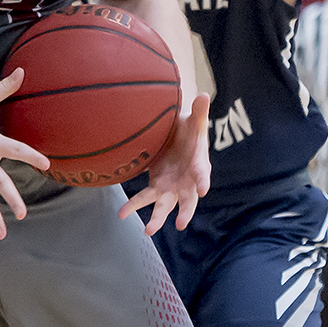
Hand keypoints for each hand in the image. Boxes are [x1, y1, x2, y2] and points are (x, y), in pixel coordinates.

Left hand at [119, 93, 212, 233]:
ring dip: (156, 218)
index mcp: (199, 165)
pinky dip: (134, 205)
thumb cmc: (190, 132)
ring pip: (164, 206)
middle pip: (187, 200)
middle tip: (181, 223)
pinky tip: (122, 214)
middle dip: (185, 212)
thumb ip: (199, 112)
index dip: (203, 179)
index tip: (204, 188)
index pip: (202, 172)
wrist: (178, 139)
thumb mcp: (195, 121)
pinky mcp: (156, 186)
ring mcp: (171, 187)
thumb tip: (205, 95)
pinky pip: (144, 198)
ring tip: (147, 231)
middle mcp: (187, 182)